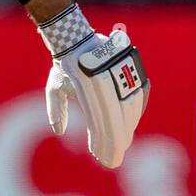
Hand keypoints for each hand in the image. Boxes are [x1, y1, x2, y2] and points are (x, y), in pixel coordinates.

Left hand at [41, 11, 149, 169]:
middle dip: (116, 142)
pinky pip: (140, 93)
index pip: (98, 120)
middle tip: (112, 158)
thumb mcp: (54, 87)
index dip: (101, 141)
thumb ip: (56, 110)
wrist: (78, 36)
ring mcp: (122, 71)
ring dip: (128, 129)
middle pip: (118, 118)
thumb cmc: (64, 65)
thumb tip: (59, 131)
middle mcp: (105, 78)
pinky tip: (132, 124)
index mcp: (85, 84)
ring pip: (131, 107)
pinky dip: (137, 111)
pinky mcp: (133, 66)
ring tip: (122, 145)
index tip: (98, 155)